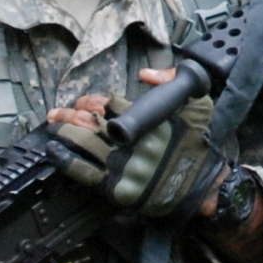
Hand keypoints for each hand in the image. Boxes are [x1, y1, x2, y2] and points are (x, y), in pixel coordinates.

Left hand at [51, 67, 216, 216]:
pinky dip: (66, 161)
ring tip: (53, 127)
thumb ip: (172, 82)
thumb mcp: (198, 103)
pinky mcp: (119, 188)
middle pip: (90, 122)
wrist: (208, 186)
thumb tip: (146, 74)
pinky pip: (85, 172)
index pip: (110, 104)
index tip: (84, 103)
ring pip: (83, 143)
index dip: (92, 102)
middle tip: (56, 113)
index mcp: (149, 120)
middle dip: (69, 115)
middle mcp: (135, 142)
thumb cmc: (203, 145)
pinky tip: (54, 151)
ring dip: (63, 133)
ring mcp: (125, 166)